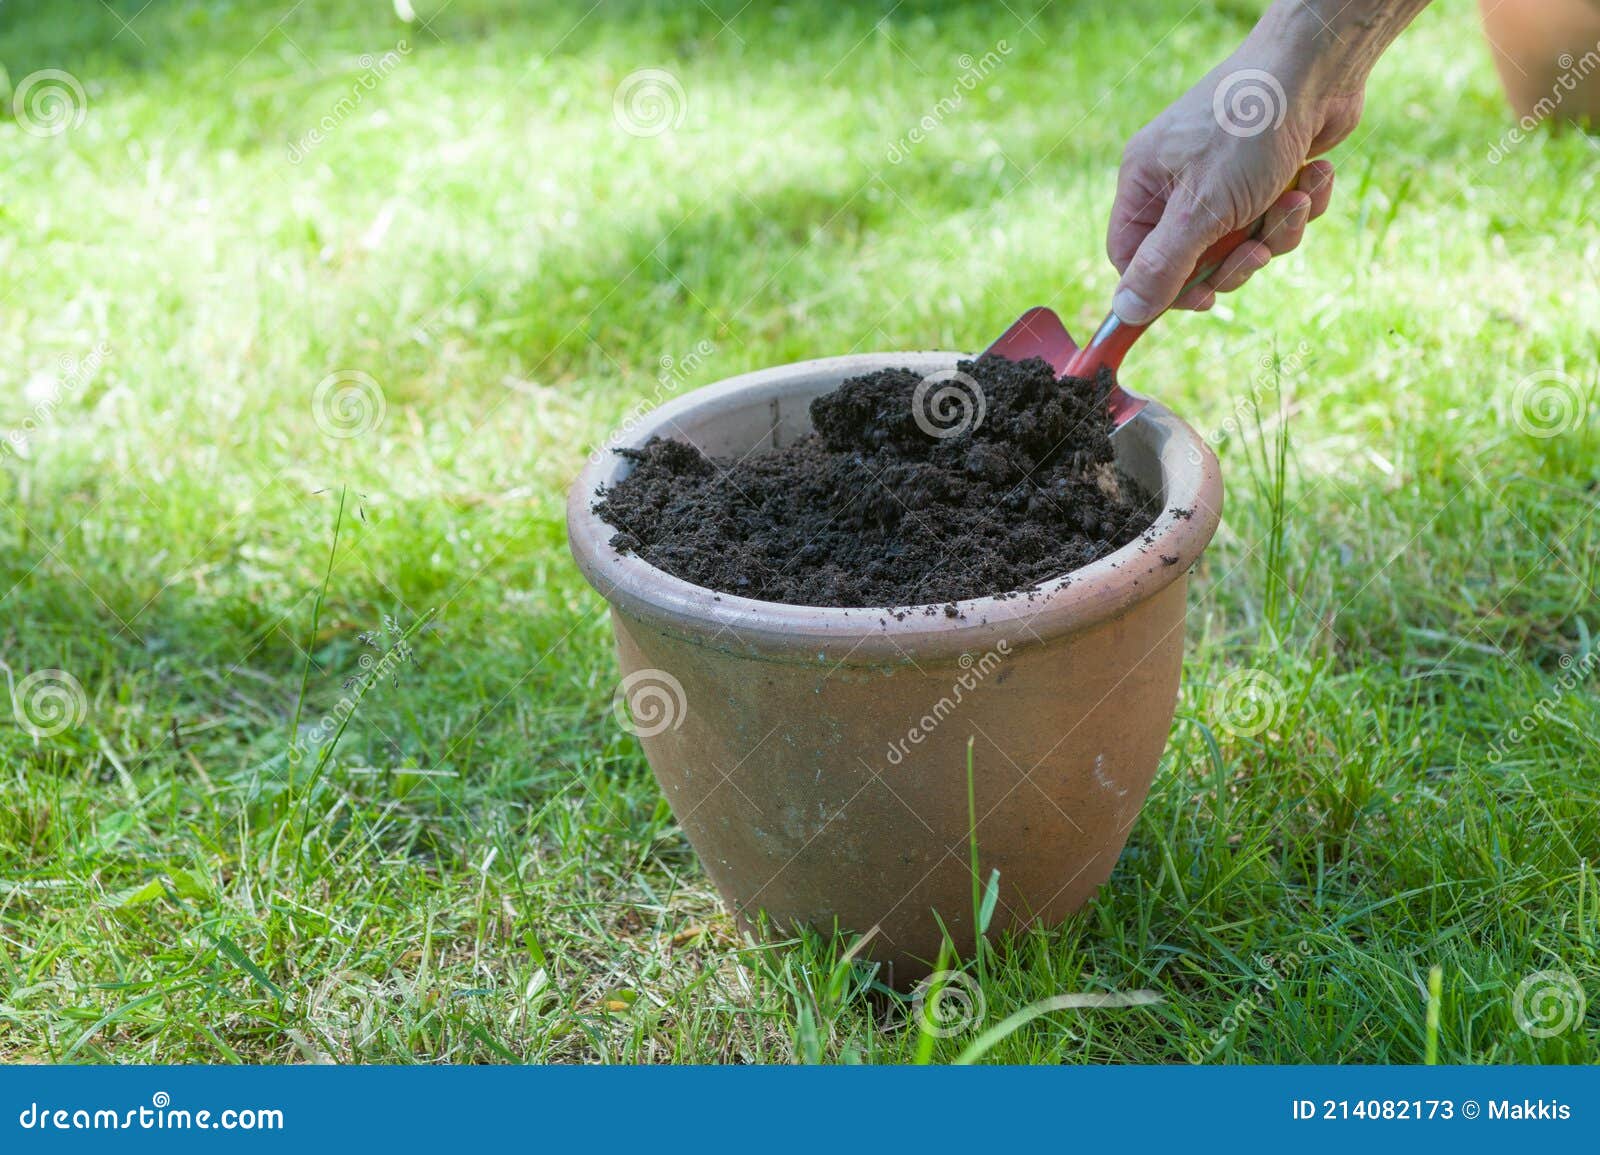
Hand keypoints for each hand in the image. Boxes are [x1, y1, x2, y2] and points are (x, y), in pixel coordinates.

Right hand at [1107, 42, 1362, 324]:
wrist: (1318, 67)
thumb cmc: (1248, 128)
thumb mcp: (1200, 209)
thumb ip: (1163, 266)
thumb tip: (1127, 311)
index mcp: (1144, 183)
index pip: (1132, 258)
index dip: (1164, 287)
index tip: (1202, 299)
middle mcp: (1178, 182)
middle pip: (1193, 260)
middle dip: (1236, 260)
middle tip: (1256, 249)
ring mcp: (1224, 179)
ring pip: (1243, 244)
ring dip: (1276, 230)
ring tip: (1295, 197)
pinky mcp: (1268, 176)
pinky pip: (1277, 218)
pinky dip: (1302, 204)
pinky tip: (1313, 174)